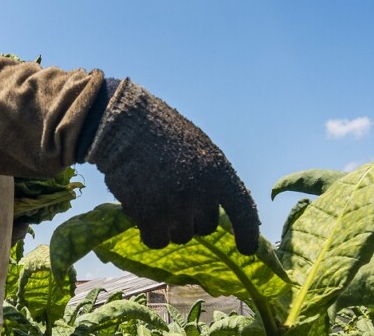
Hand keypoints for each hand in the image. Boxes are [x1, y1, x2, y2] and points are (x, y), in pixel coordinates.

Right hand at [86, 79, 259, 253]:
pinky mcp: (151, 218)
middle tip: (172, 197)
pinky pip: (157, 241)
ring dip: (168, 225)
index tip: (246, 249)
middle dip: (191, 219)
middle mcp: (203, 194)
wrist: (126, 125)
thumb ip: (210, 180)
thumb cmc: (162, 133)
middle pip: (204, 228)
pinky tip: (141, 210)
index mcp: (220, 173)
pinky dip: (150, 232)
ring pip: (180, 236)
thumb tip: (212, 210)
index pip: (243, 211)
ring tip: (153, 196)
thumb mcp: (198, 150)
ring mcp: (177, 208)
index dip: (247, 233)